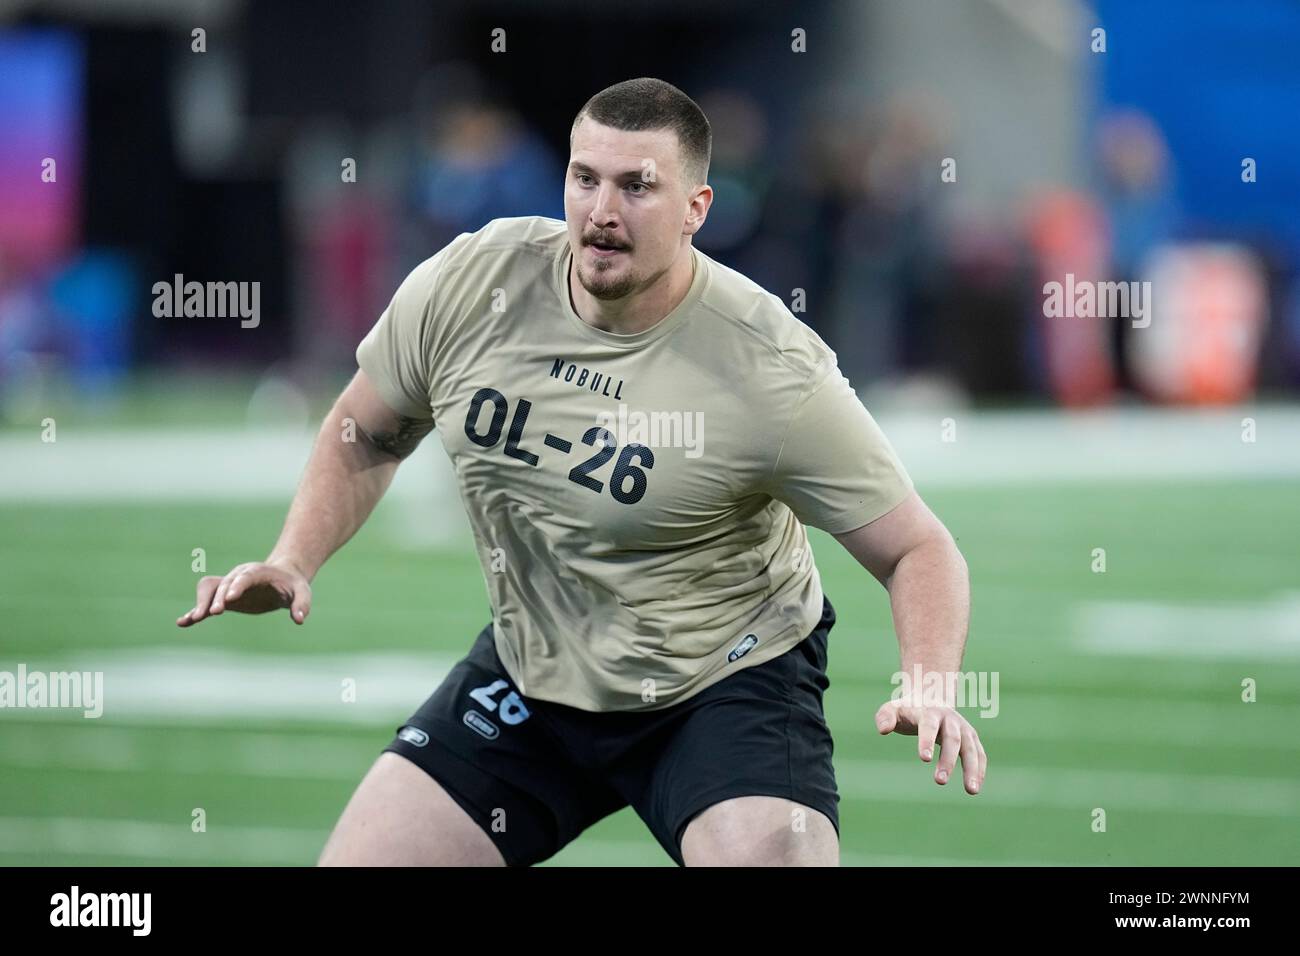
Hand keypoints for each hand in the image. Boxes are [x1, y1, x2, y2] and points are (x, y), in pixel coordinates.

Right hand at [176, 559, 311, 626]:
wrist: (283, 578)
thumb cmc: (293, 585)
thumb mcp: (303, 592)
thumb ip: (302, 604)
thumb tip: (300, 619)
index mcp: (258, 572)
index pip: (245, 577)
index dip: (236, 586)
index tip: (229, 599)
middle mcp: (239, 576)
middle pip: (223, 584)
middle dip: (218, 598)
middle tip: (214, 613)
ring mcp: (229, 585)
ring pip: (209, 589)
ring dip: (201, 603)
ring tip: (193, 619)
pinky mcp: (224, 597)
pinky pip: (205, 601)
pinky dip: (195, 611)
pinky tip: (183, 623)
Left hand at [874, 698, 986, 793]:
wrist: (931, 696)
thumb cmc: (908, 709)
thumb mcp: (892, 709)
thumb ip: (885, 717)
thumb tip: (883, 730)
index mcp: (929, 711)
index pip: (929, 726)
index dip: (926, 741)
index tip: (924, 759)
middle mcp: (950, 719)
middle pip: (952, 739)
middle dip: (948, 760)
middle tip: (940, 781)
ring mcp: (963, 728)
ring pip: (971, 748)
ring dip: (972, 769)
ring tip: (971, 790)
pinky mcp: (971, 738)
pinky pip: (979, 754)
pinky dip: (979, 769)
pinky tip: (975, 787)